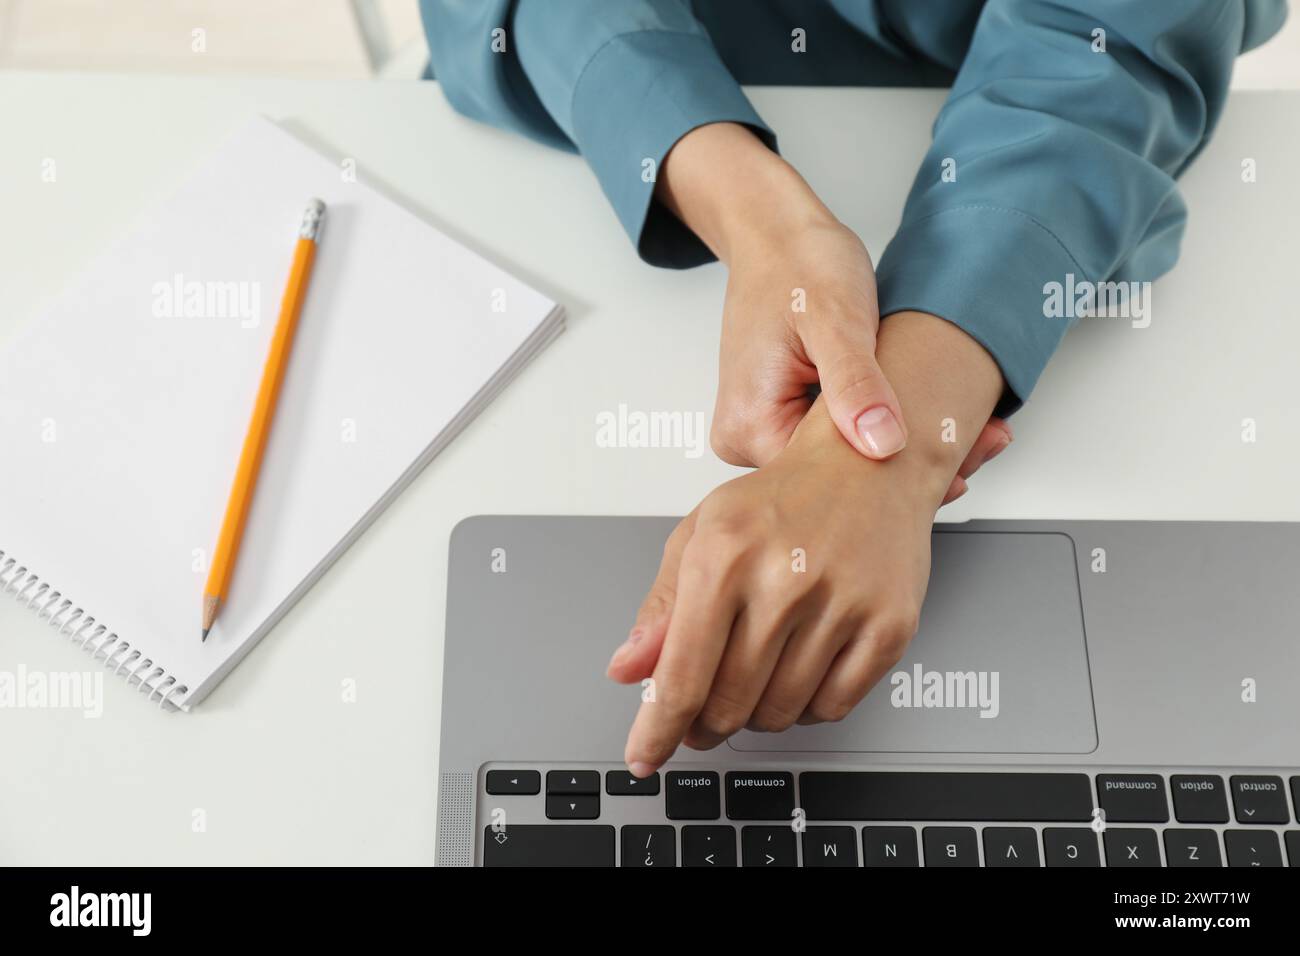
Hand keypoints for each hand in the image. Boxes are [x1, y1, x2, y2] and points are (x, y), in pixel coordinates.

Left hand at [608, 312, 1005, 774]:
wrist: (870, 465)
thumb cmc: (780, 501)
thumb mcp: (701, 536)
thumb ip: (660, 609)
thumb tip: (627, 670)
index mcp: (724, 554)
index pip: (681, 675)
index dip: (656, 730)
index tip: (643, 757)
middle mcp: (784, 578)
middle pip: (728, 705)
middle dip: (704, 724)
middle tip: (700, 716)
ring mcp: (842, 604)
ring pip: (779, 713)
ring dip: (755, 715)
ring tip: (754, 678)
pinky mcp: (889, 625)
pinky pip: (833, 708)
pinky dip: (806, 708)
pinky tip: (797, 675)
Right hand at [656, 122, 1011, 501]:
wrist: (777, 235)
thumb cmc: (798, 265)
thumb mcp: (834, 318)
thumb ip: (856, 383)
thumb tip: (881, 445)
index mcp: (747, 430)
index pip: (830, 484)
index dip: (901, 473)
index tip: (964, 458)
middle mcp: (747, 441)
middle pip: (840, 480)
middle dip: (913, 464)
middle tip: (986, 438)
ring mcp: (766, 432)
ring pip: (848, 462)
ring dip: (907, 446)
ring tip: (971, 427)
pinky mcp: (787, 419)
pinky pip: (844, 439)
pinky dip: (888, 427)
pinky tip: (932, 415)